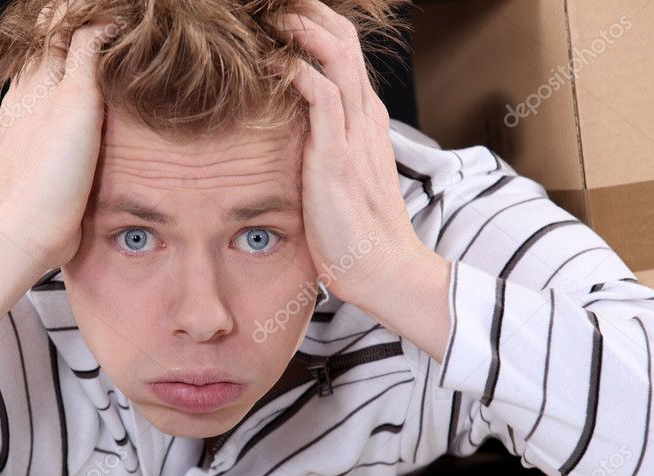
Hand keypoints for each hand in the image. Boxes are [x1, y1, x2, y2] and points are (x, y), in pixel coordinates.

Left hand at [0, 4, 120, 271]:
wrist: (28, 233)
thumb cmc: (49, 173)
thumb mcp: (74, 103)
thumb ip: (85, 56)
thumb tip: (100, 20)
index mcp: (32, 78)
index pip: (55, 25)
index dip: (82, 11)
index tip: (119, 11)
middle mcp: (28, 96)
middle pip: (50, 47)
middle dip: (77, 29)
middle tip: (112, 25)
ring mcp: (33, 124)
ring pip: (53, 76)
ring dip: (75, 58)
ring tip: (105, 50)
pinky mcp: (43, 151)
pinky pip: (60, 108)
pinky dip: (77, 93)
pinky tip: (92, 103)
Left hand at [271, 0, 427, 304]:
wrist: (383, 270)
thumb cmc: (356, 233)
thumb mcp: (339, 179)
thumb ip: (323, 149)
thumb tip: (294, 138)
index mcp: (365, 120)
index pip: (345, 53)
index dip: (315, 26)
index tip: (281, 18)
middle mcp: (364, 117)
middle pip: (343, 40)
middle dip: (308, 13)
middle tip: (272, 5)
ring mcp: (355, 133)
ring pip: (336, 55)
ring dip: (301, 28)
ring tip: (271, 16)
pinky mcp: (338, 155)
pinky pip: (321, 94)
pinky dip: (296, 70)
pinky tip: (273, 63)